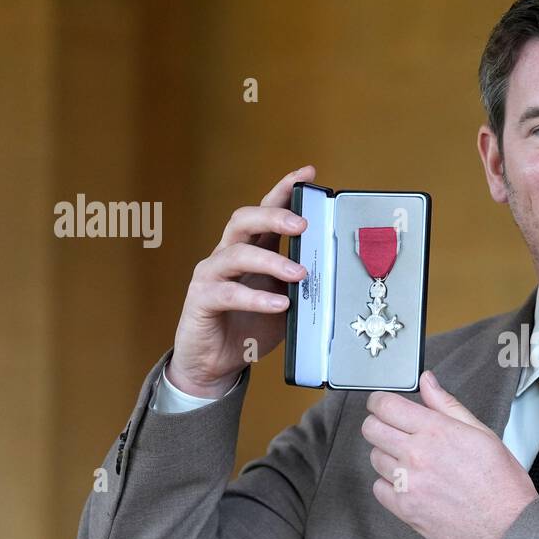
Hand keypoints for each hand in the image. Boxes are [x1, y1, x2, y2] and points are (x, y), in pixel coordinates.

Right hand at [166, 166, 315, 397]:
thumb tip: (337, 274)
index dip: (284, 190)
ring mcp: (210, 275)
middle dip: (274, 216)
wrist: (215, 364)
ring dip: (271, 261)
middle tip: (303, 225)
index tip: (308, 174)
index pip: (265, 211)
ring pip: (236, 254)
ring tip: (300, 275)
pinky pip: (227, 293)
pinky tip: (280, 304)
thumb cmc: (251, 327)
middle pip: (244, 220)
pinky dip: (256, 298)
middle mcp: (227, 255)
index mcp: (251, 250)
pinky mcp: (201, 300)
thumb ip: (304, 285)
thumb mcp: (286, 302)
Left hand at [363, 370, 538, 538]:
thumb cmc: (501, 483)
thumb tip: (427, 382)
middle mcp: (417, 455)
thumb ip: (447, 405)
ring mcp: (408, 483)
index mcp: (437, 431)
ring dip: (386, 455)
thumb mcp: (482, 433)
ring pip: (374, 458)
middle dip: (378, 424)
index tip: (381, 404)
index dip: (379, 401)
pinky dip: (388, 484)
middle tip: (393, 429)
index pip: (386, 406)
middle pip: (371, 429)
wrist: (508, 527)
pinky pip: (378, 488)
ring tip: (410, 461)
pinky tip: (409, 483)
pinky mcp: (405, 509)